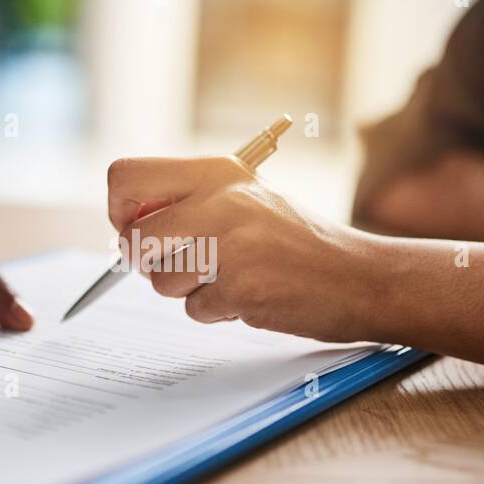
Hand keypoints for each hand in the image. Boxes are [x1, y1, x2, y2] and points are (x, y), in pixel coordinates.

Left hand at [107, 156, 382, 341]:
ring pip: (161, 281)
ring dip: (190, 290)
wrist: (362, 278)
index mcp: (217, 172)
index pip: (125, 177)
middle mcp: (220, 199)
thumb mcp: (245, 201)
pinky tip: (254, 295)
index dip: (121, 212)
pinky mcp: (241, 287)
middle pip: (134, 238)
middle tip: (185, 265)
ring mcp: (231, 244)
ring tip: (235, 277)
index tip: (141, 231)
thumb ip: (190, 204)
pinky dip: (219, 312)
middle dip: (148, 262)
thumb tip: (126, 230)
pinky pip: (196, 310)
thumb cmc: (299, 244)